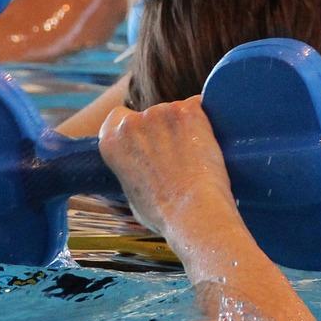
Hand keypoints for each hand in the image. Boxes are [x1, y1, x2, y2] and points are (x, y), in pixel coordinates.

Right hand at [98, 97, 236, 228]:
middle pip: (150, 113)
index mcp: (111, 140)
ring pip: (176, 111)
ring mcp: (161, 113)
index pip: (118, 117)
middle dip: (164, 128)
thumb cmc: (164, 213)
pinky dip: (207, 121)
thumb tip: (141, 164)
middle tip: (178, 155)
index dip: (136, 128)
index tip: (149, 141)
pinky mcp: (189, 110)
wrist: (194, 213)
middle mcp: (132, 122)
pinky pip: (201, 106)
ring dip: (186, 126)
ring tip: (195, 157)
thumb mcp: (131, 192)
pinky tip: (208, 145)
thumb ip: (131, 167)